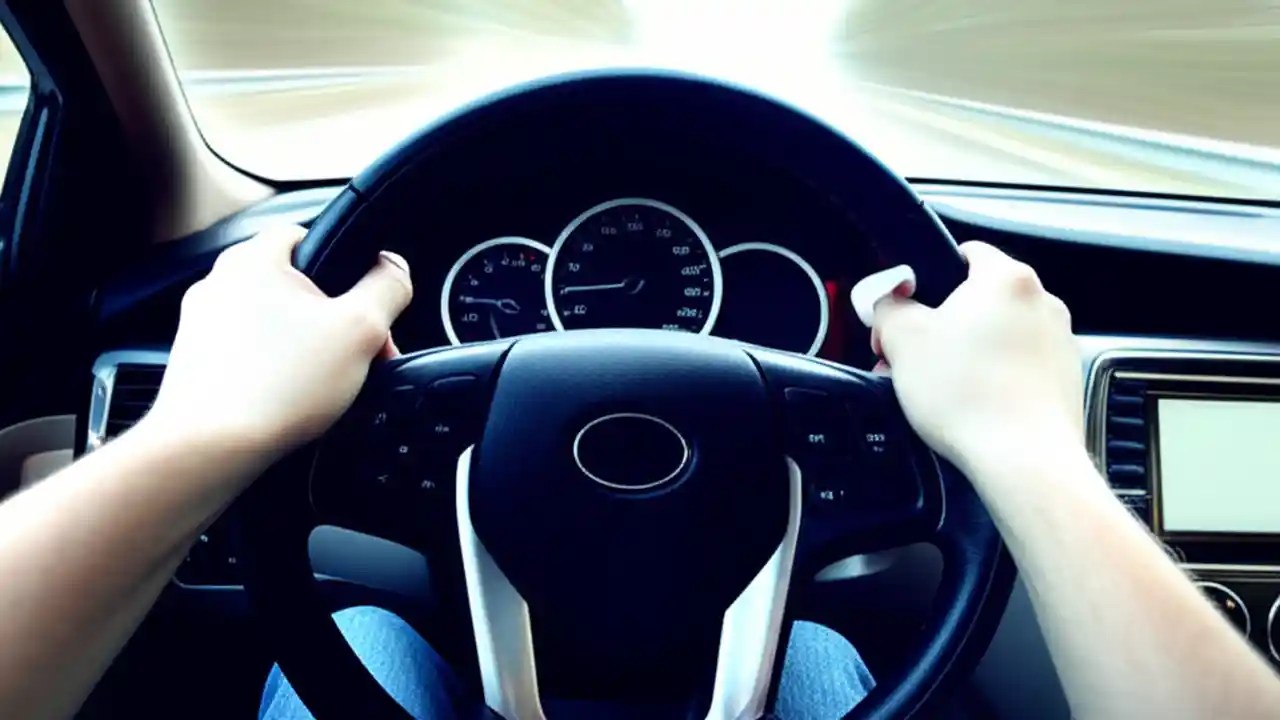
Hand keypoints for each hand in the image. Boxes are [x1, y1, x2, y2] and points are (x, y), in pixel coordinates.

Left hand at [146, 225, 412, 463]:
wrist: (210, 450)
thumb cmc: (277, 388)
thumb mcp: (361, 330)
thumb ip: (388, 288)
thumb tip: (394, 267)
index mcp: (254, 260)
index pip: (307, 234)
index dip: (345, 265)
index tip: (363, 300)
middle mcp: (219, 284)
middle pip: (294, 286)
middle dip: (330, 318)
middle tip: (355, 352)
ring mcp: (202, 326)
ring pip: (271, 324)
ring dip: (303, 347)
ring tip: (324, 384)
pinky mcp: (197, 365)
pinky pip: (250, 357)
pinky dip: (274, 373)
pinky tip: (290, 401)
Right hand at [872, 242, 1081, 478]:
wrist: (1023, 460)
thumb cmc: (968, 395)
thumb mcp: (902, 339)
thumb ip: (887, 307)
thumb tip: (887, 303)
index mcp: (1006, 278)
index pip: (964, 253)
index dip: (927, 278)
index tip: (907, 307)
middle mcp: (1042, 302)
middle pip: (979, 300)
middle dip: (941, 326)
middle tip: (911, 357)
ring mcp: (1060, 342)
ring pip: (999, 336)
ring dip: (966, 354)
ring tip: (937, 389)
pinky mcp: (1064, 380)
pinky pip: (1019, 368)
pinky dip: (994, 379)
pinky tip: (970, 406)